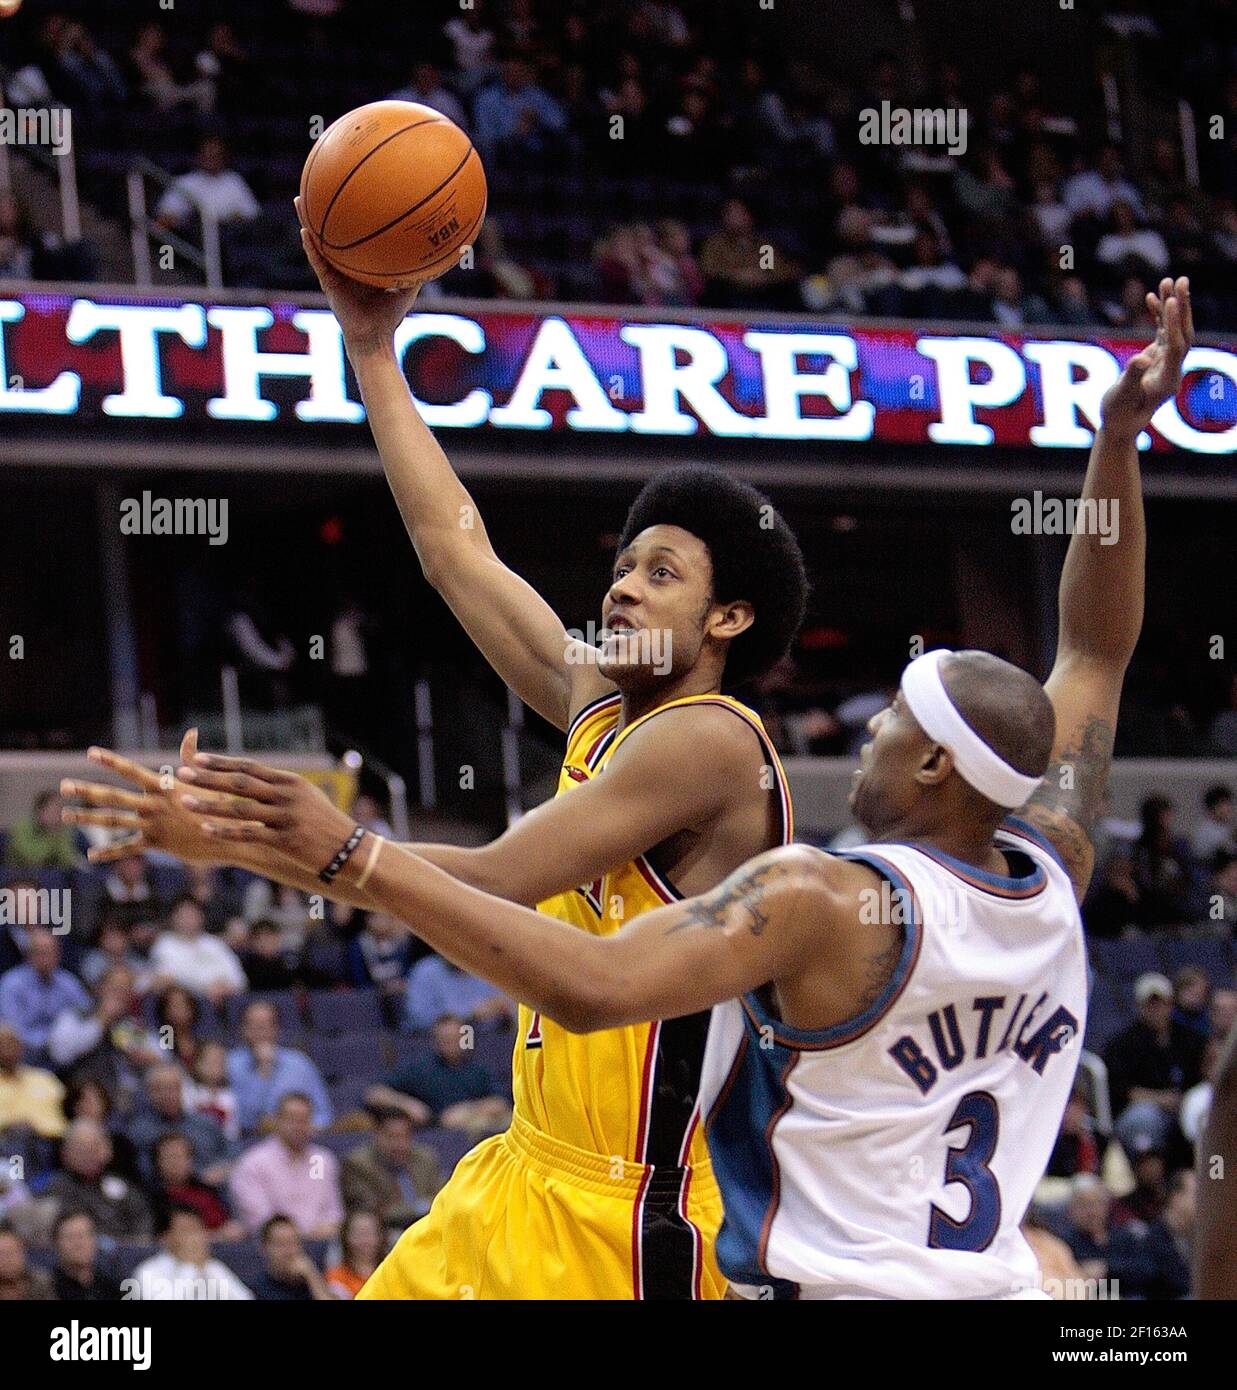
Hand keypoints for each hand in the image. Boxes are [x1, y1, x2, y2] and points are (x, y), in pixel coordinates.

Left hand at [61, 730, 234, 864]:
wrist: (231, 836)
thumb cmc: (221, 805)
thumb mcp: (206, 779)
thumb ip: (192, 756)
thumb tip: (190, 732)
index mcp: (163, 786)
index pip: (130, 770)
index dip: (109, 761)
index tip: (90, 753)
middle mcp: (153, 804)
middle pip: (112, 796)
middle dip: (85, 790)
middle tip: (63, 785)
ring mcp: (152, 825)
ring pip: (113, 821)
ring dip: (87, 817)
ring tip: (66, 815)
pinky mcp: (156, 844)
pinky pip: (127, 848)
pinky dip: (108, 852)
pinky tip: (90, 856)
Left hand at [176, 750, 357, 876]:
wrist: (347, 848)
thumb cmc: (323, 822)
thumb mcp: (305, 796)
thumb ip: (279, 787)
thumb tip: (251, 779)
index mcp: (290, 781)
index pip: (249, 767)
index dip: (222, 763)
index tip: (197, 759)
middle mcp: (286, 796)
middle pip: (240, 783)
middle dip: (208, 778)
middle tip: (182, 774)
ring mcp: (285, 818)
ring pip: (239, 809)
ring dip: (209, 805)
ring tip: (185, 802)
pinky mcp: (284, 840)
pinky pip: (248, 835)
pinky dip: (224, 832)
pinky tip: (204, 830)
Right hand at [294, 195, 421, 355]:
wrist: (374, 337)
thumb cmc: (391, 317)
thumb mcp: (408, 289)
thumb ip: (419, 271)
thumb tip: (441, 254)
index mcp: (360, 264)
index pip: (355, 236)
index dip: (351, 217)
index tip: (351, 194)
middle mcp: (345, 265)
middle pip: (333, 232)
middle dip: (326, 210)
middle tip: (320, 185)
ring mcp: (333, 272)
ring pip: (318, 242)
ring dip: (308, 221)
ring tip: (300, 199)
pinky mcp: (327, 283)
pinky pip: (317, 261)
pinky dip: (310, 246)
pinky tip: (304, 230)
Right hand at [1100, 275, 1193, 438]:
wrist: (1119, 425)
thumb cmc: (1117, 415)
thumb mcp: (1120, 397)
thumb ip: (1131, 377)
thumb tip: (1141, 358)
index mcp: (1167, 380)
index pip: (1175, 346)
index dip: (1173, 323)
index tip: (1170, 301)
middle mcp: (1172, 369)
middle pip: (1182, 333)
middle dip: (1182, 307)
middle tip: (1181, 280)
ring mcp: (1167, 363)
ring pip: (1174, 329)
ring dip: (1172, 305)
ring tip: (1168, 280)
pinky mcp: (1157, 358)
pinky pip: (1163, 331)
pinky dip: (1159, 314)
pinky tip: (1151, 296)